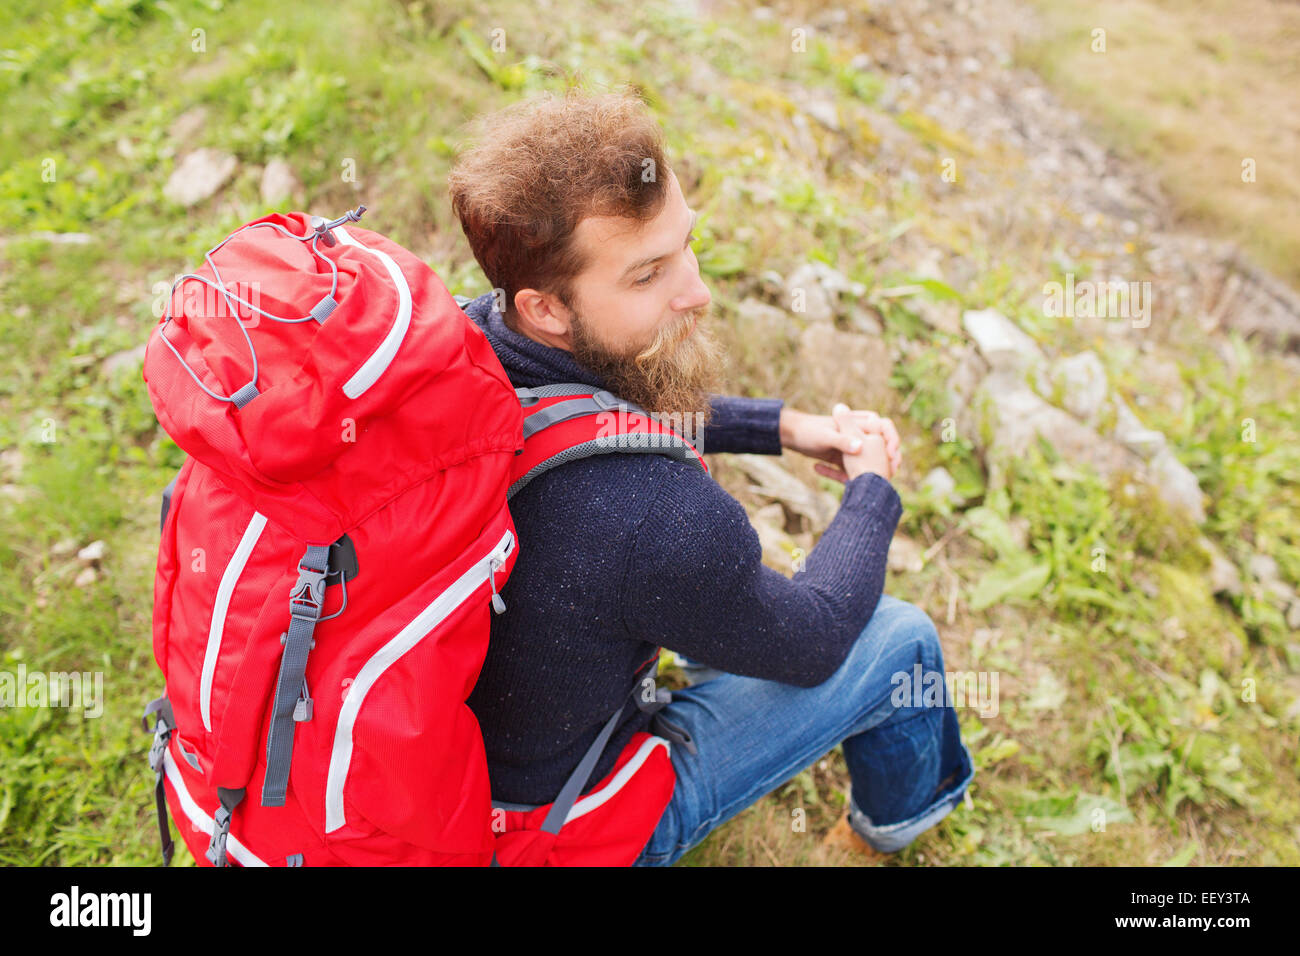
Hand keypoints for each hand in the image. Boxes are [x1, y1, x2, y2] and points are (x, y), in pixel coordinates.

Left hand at [778, 404, 900, 482]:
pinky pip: (851, 470)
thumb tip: (860, 447)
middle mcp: (856, 435)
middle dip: (887, 459)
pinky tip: (850, 486)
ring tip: (877, 485)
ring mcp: (849, 447)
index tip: (891, 454)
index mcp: (856, 423)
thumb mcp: (825, 437)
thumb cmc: (807, 431)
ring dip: (872, 471)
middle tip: (891, 473)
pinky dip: (852, 477)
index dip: (892, 439)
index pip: (883, 426)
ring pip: (867, 460)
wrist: (789, 435)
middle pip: (879, 445)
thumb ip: (842, 441)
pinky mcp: (840, 458)